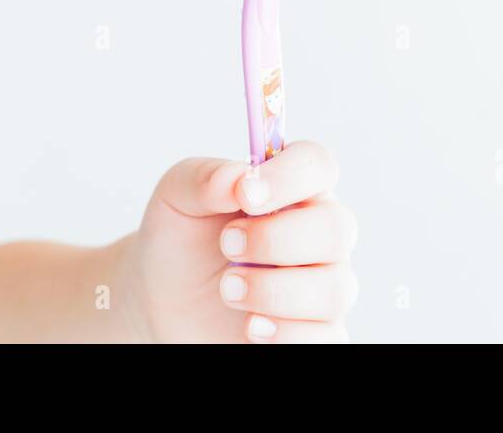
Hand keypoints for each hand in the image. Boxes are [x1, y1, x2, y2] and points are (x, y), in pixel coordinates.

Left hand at [121, 141, 357, 342]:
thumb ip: (204, 178)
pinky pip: (329, 337)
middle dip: (277, 239)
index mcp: (291, 188)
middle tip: (227, 245)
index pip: (318, 165)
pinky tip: (251, 326)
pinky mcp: (314, 332)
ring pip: (336, 289)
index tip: (246, 195)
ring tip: (227, 289)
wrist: (163, 301)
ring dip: (275, 290)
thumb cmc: (181, 240)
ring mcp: (320, 285)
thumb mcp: (177, 196)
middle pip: (338, 228)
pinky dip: (289, 333)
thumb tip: (238, 177)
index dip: (291, 176)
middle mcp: (316, 234)